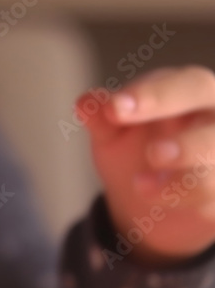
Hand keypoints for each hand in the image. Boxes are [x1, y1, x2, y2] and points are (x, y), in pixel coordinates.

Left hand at [79, 66, 214, 264]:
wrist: (151, 201)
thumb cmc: (137, 150)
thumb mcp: (114, 134)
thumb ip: (103, 118)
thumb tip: (85, 102)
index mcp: (194, 94)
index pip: (188, 85)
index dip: (154, 96)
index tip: (113, 109)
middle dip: (188, 144)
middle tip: (154, 154)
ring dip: (181, 183)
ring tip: (139, 184)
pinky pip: (213, 201)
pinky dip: (185, 202)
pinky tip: (157, 201)